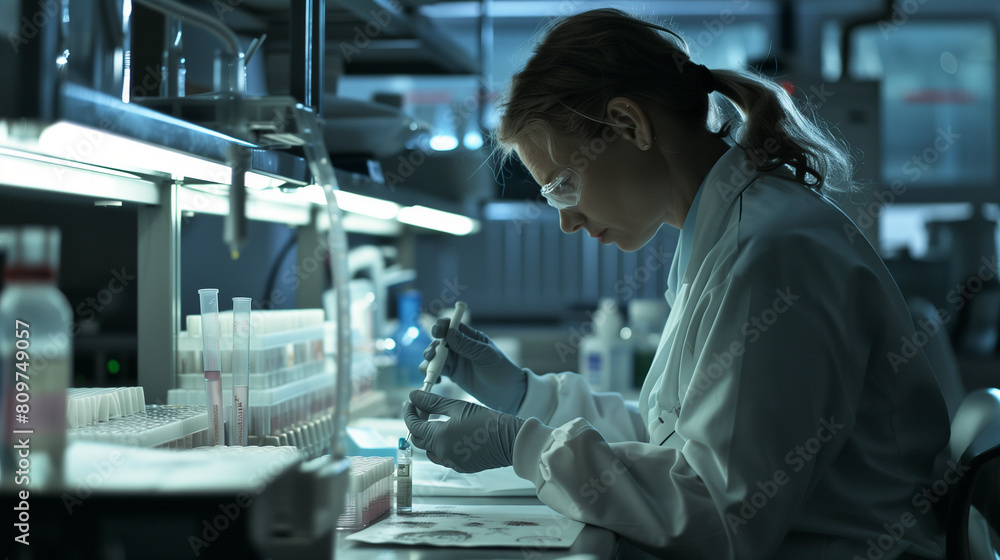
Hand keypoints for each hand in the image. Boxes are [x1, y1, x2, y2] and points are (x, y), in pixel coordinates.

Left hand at [403, 391, 524, 472]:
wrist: (510, 441)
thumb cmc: (487, 421)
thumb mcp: (458, 406)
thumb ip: (432, 402)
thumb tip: (413, 396)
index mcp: (439, 437)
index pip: (413, 425)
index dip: (409, 412)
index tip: (411, 401)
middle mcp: (442, 453)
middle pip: (419, 439)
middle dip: (417, 424)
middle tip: (423, 409)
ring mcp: (451, 463)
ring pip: (430, 450)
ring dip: (428, 436)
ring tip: (437, 420)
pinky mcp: (460, 467)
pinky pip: (443, 456)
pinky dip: (441, 444)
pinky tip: (451, 432)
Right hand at [421, 319, 527, 413]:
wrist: (507, 394)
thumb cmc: (501, 370)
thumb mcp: (485, 355)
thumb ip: (467, 345)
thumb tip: (449, 332)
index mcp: (471, 337)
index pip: (452, 326)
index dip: (442, 326)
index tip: (437, 332)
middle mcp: (460, 346)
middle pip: (439, 342)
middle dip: (432, 348)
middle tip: (431, 356)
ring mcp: (455, 360)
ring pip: (435, 357)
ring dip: (429, 362)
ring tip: (432, 371)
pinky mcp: (453, 374)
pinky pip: (437, 371)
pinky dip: (432, 374)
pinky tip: (437, 381)